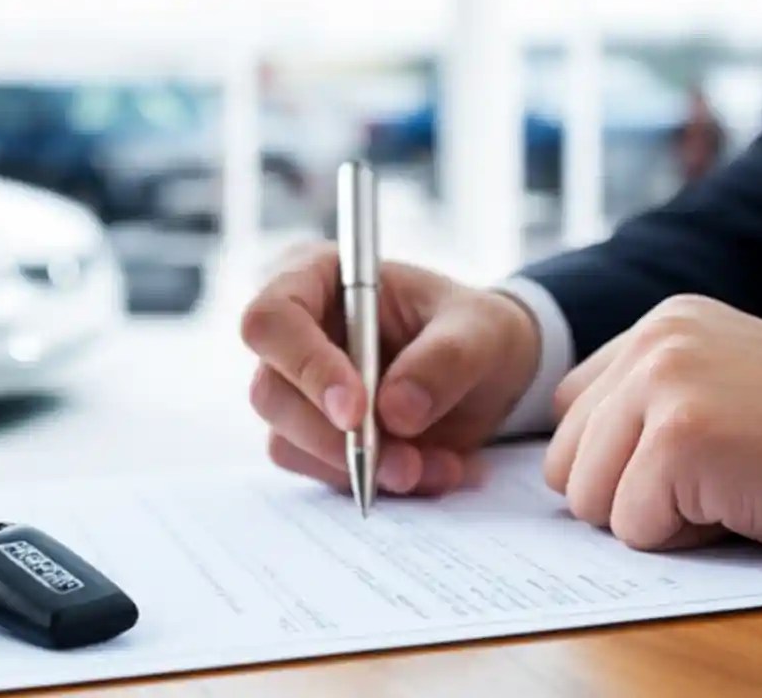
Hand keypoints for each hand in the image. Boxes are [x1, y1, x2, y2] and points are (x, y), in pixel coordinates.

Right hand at [241, 244, 540, 495]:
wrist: (490, 378)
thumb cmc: (476, 331)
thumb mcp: (482, 331)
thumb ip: (445, 359)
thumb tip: (394, 412)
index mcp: (317, 279)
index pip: (272, 319)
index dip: (305, 366)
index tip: (356, 411)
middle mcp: (295, 336)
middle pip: (270, 393)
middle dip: (335, 439)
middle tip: (405, 463)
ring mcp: (299, 392)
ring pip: (291, 444)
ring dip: (364, 469)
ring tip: (441, 466)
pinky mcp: (314, 439)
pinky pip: (325, 474)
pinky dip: (379, 482)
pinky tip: (434, 470)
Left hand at [544, 294, 761, 564]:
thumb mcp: (720, 390)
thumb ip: (642, 404)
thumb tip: (558, 464)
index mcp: (661, 324)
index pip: (568, 414)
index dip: (621, 461)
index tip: (696, 458)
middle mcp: (656, 339)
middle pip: (564, 461)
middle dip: (630, 495)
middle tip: (720, 478)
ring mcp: (667, 380)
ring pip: (586, 498)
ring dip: (656, 518)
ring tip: (732, 487)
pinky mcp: (683, 434)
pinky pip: (633, 526)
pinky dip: (688, 539)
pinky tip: (747, 504)